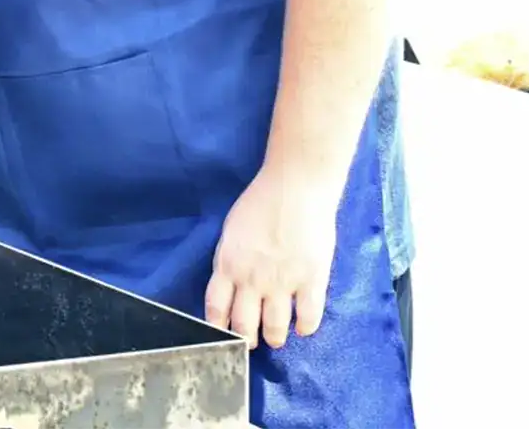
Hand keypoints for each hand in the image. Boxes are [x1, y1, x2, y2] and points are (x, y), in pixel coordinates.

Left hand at [204, 163, 344, 349]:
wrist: (296, 187)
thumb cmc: (261, 202)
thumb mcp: (232, 231)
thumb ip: (231, 260)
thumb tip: (231, 284)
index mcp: (228, 265)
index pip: (216, 310)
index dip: (218, 329)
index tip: (222, 336)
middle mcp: (252, 280)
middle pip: (244, 326)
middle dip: (245, 339)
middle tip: (251, 342)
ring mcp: (283, 283)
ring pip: (274, 329)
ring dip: (274, 337)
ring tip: (276, 338)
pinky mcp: (312, 281)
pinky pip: (308, 318)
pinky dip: (305, 328)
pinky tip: (303, 326)